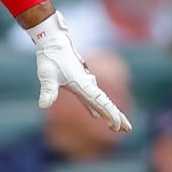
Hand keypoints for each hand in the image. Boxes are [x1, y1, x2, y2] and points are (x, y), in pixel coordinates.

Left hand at [27, 12, 131, 132]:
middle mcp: (88, 84)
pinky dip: (96, 107)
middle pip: (107, 103)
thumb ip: (48, 91)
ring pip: (102, 100)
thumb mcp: (47, 76)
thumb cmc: (51, 58)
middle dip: (118, 116)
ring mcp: (85, 83)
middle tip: (128, 129)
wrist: (53, 42)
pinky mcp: (80, 82)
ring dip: (110, 112)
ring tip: (118, 125)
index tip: (117, 125)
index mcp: (84, 84)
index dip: (110, 114)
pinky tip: (96, 115)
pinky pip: (92, 98)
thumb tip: (43, 105)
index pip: (101, 102)